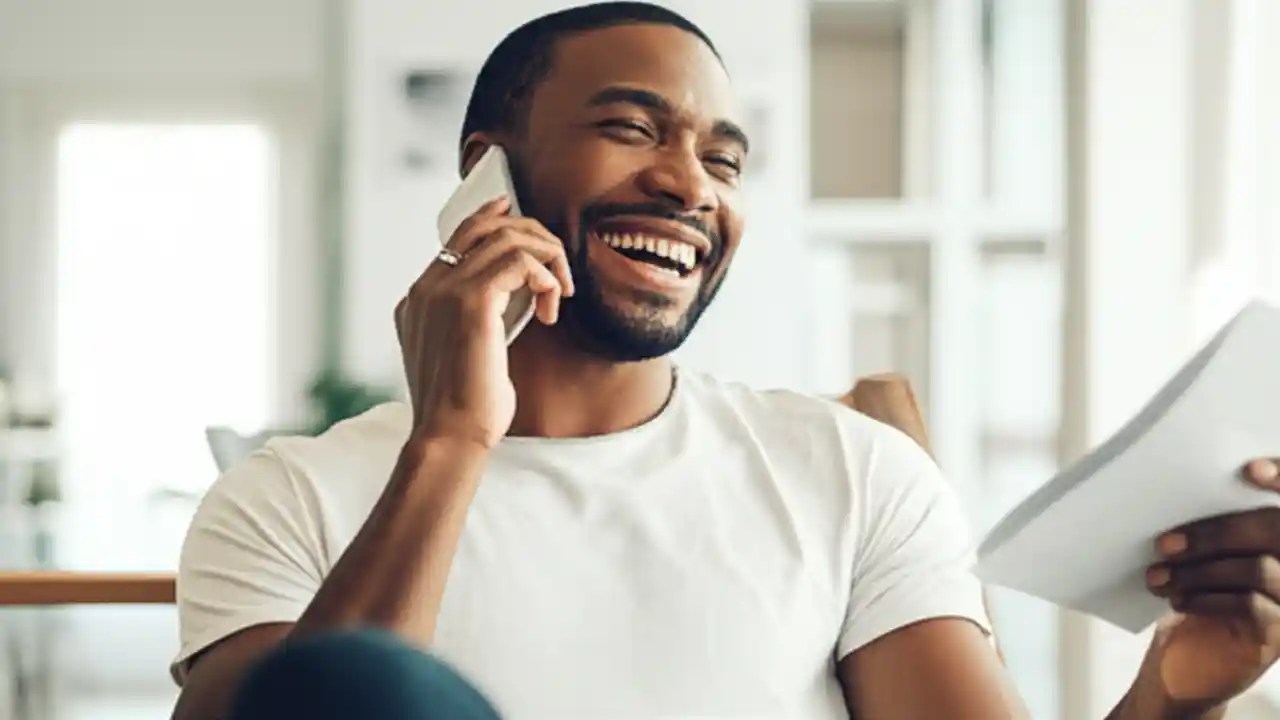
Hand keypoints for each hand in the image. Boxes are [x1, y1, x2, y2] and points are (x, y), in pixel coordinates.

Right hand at [395, 195, 573, 447]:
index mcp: (419, 298)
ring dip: (547, 257)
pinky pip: (518, 260)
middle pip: (482, 226)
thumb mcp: (466, 355)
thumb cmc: (465, 408)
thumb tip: (512, 299)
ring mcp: (443, 291)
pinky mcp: (470, 301)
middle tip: (558, 266)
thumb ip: (476, 321)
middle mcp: (426, 288)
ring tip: (560, 293)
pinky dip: (546, 276)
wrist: (450, 436)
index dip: (492, 216)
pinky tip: (553, 305)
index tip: (518, 211)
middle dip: (531, 234)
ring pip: (506, 237)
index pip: (457, 237)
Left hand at [1132, 458, 1279, 715]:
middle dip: (1216, 531)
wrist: (1183, 661)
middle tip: (1164, 542)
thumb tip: (1173, 484)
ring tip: (1157, 575)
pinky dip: (1205, 598)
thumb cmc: (1188, 593)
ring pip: (1257, 568)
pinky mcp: (1277, 635)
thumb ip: (1203, 521)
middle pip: (1274, 529)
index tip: (1249, 469)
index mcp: (1273, 531)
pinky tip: (1177, 599)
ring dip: (1198, 570)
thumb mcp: (1193, 554)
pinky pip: (1250, 605)